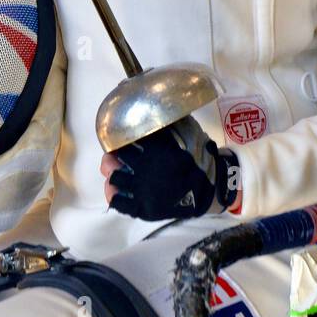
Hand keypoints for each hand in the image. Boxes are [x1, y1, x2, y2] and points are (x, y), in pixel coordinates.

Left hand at [101, 115, 238, 221]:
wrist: (206, 188)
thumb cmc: (194, 159)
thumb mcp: (184, 134)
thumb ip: (167, 125)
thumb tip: (157, 107)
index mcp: (151, 152)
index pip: (124, 145)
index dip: (118, 142)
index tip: (117, 141)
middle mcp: (142, 171)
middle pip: (111, 163)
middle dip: (110, 160)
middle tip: (113, 159)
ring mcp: (141, 192)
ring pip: (113, 182)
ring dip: (113, 177)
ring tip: (116, 176)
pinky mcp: (143, 209)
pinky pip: (119, 204)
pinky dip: (115, 197)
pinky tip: (117, 193)